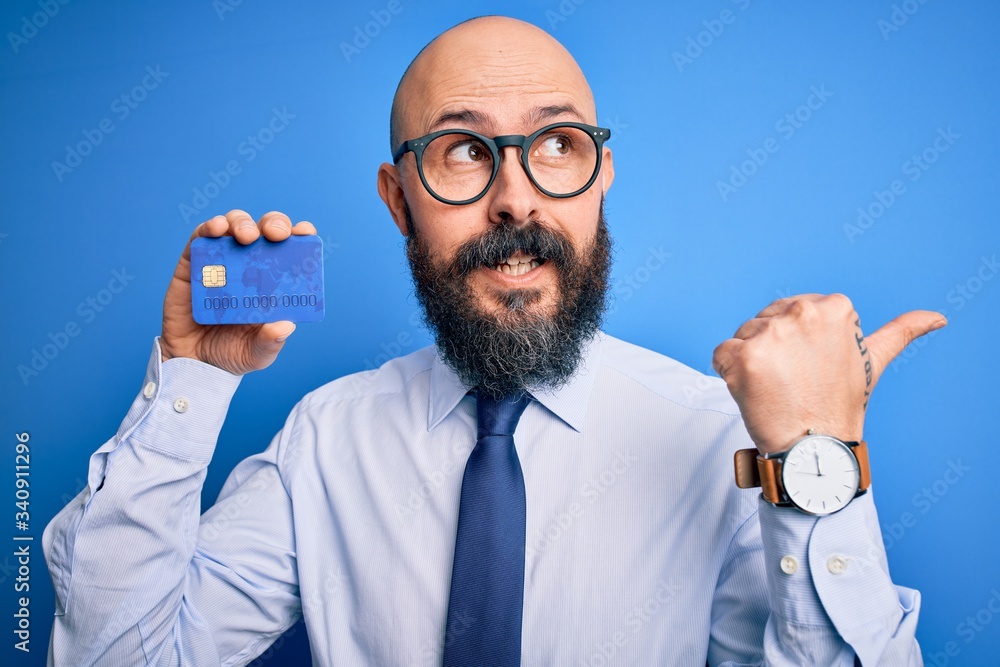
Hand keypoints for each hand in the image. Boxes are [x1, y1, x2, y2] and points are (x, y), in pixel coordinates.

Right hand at [160, 209, 316, 374]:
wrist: (192, 362)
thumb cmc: (231, 353)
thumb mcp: (258, 353)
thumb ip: (271, 341)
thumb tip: (286, 326)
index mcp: (275, 281)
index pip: (293, 249)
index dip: (301, 235)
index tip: (306, 233)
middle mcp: (251, 264)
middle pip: (266, 230)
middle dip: (275, 224)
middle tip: (277, 234)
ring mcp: (223, 259)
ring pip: (236, 224)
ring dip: (242, 222)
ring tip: (247, 236)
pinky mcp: (194, 262)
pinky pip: (201, 237)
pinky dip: (210, 227)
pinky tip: (218, 229)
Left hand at [712, 293, 945, 454]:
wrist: (816, 451)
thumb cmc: (840, 406)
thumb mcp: (873, 363)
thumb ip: (900, 332)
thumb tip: (938, 317)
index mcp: (833, 307)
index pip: (789, 311)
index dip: (793, 342)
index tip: (809, 368)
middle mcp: (801, 313)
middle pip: (763, 320)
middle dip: (771, 350)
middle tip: (792, 382)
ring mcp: (770, 334)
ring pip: (742, 337)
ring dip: (751, 364)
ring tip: (777, 389)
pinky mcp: (742, 357)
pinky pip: (721, 355)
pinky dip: (729, 375)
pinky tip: (753, 394)